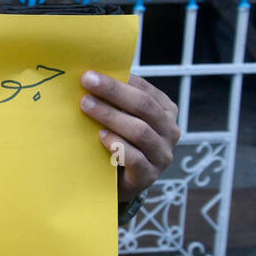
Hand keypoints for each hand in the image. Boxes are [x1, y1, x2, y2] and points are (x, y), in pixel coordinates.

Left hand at [79, 71, 179, 202]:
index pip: (145, 90)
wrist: (117, 182)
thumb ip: (114, 99)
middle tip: (86, 82)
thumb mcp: (119, 117)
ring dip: (111, 116)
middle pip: (143, 106)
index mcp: (164, 111)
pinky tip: (102, 137)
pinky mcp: (149, 176)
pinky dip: (118, 146)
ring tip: (86, 106)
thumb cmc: (116, 140)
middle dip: (113, 92)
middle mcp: (169, 131)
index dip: (119, 79)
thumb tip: (91, 75)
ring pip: (140, 131)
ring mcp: (162, 155)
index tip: (91, 73)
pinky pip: (136, 159)